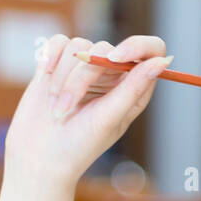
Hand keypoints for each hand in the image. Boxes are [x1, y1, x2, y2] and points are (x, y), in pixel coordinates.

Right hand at [3, 33, 171, 188]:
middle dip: (80, 78)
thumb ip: (134, 88)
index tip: (113, 57)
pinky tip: (43, 73)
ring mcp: (84, 67)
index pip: (151, 50)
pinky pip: (59, 43)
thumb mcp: (109, 119)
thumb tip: (162, 62)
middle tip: (65, 107)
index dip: (137, 46)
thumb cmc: (78, 145)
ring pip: (79, 46)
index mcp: (134, 87)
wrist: (38, 157)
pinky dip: (49, 56)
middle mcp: (112, 73)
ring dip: (61, 77)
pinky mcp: (58, 64)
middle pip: (104, 49)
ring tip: (55, 107)